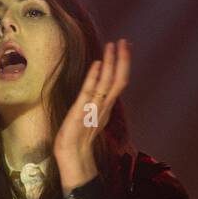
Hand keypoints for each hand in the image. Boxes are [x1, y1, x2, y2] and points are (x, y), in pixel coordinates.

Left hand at [53, 39, 129, 187]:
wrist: (73, 157)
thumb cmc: (78, 138)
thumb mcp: (90, 116)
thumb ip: (95, 103)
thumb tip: (97, 88)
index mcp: (106, 107)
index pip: (119, 82)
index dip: (123, 65)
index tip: (124, 48)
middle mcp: (104, 106)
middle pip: (119, 80)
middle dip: (123, 60)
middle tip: (124, 41)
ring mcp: (94, 109)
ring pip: (108, 83)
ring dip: (111, 63)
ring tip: (113, 45)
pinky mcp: (82, 112)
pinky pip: (90, 92)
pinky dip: (94, 77)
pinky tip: (97, 64)